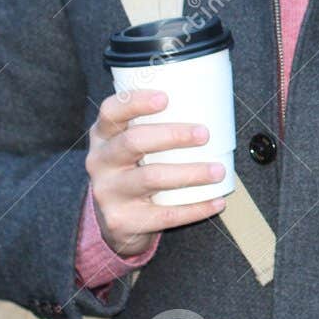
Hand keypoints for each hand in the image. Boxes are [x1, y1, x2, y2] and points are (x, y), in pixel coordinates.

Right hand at [86, 89, 226, 256]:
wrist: (116, 219)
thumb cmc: (135, 169)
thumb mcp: (133, 145)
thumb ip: (155, 125)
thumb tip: (210, 107)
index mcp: (103, 136)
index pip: (111, 112)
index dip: (135, 102)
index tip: (166, 98)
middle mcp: (100, 162)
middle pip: (133, 142)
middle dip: (172, 135)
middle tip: (204, 134)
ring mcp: (108, 192)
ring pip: (150, 178)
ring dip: (190, 173)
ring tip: (218, 170)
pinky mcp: (122, 220)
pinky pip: (164, 214)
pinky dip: (195, 208)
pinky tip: (216, 202)